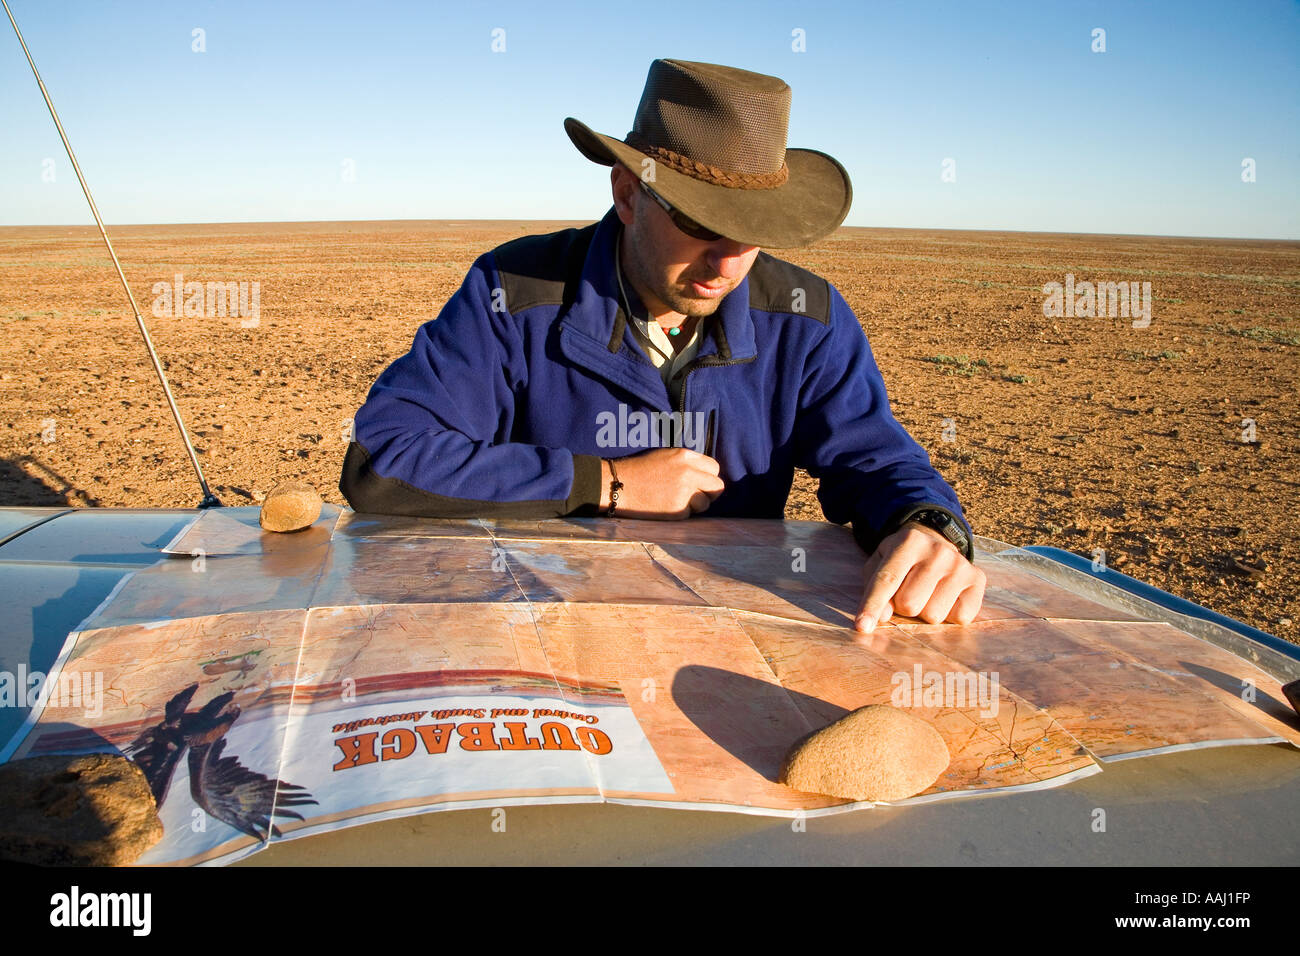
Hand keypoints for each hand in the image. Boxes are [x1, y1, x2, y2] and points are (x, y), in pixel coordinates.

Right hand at [600, 447, 724, 518]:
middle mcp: (688, 472)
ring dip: (696, 505)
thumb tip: (706, 475)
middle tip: (697, 496)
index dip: (709, 476)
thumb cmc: (639, 470)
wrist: (618, 486)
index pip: (714, 467)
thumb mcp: (665, 456)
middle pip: (717, 486)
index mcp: (685, 456)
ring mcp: (684, 492)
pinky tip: (666, 507)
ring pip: (706, 503)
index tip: (702, 482)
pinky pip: (690, 514)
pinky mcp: (677, 510)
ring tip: (677, 501)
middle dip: (709, 492)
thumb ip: (687, 463)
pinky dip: (681, 513)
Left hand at [853, 522, 985, 632]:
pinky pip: (958, 618)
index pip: (886, 580)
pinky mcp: (978, 579)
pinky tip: (946, 596)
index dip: (872, 606)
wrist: (936, 542)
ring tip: (928, 592)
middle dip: (903, 606)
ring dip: (925, 611)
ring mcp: (961, 565)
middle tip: (909, 590)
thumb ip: (874, 589)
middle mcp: (938, 551)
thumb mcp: (880, 563)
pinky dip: (949, 614)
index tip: (862, 627)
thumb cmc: (902, 560)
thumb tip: (883, 617)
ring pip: (933, 616)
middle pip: (909, 604)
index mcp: (908, 541)